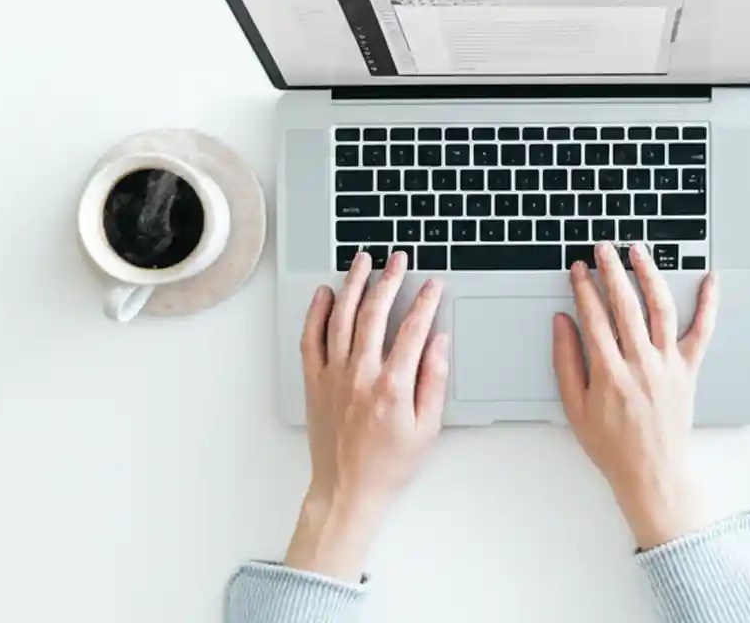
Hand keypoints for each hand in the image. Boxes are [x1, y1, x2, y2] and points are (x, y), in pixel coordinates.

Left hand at [284, 251, 448, 580]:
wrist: (347, 490)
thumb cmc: (389, 465)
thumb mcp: (428, 428)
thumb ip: (434, 380)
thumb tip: (439, 342)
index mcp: (393, 386)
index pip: (413, 330)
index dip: (425, 302)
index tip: (433, 285)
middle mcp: (360, 375)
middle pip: (374, 314)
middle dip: (389, 280)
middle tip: (398, 259)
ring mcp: (333, 376)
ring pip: (341, 318)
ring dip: (352, 285)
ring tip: (362, 262)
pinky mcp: (313, 382)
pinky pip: (310, 339)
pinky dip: (316, 313)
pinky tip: (324, 293)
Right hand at [553, 242, 718, 548]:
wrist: (652, 473)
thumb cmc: (611, 446)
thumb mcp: (574, 408)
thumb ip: (566, 362)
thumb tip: (562, 322)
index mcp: (609, 374)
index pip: (594, 317)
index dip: (584, 288)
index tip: (578, 268)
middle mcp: (641, 364)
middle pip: (626, 305)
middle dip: (613, 271)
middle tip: (604, 248)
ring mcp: (669, 365)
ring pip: (661, 309)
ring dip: (650, 275)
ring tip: (639, 251)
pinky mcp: (689, 370)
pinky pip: (703, 331)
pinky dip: (708, 304)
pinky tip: (709, 280)